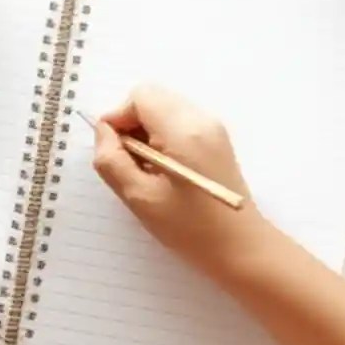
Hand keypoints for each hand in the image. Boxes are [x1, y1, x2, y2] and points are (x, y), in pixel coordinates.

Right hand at [91, 85, 268, 269]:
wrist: (241, 247)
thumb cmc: (189, 228)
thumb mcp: (139, 197)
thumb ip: (112, 159)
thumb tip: (104, 131)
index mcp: (183, 131)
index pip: (140, 96)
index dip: (118, 118)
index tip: (114, 151)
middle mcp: (201, 119)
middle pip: (152, 97)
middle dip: (131, 123)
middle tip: (130, 162)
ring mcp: (213, 127)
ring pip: (164, 108)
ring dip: (146, 131)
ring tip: (147, 169)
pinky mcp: (217, 138)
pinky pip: (178, 121)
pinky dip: (162, 137)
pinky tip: (164, 169)